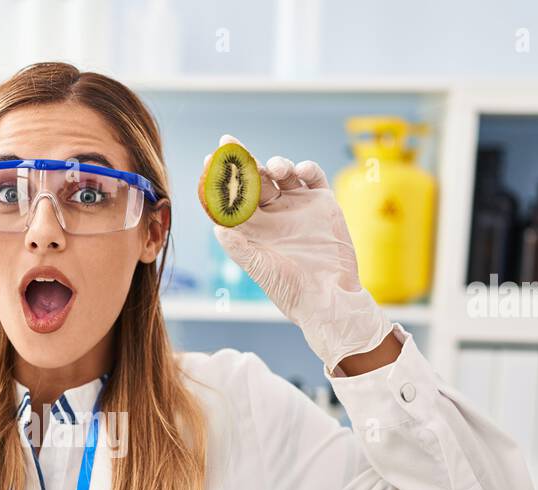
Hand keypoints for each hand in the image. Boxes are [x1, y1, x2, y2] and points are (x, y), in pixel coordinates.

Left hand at [207, 135, 393, 374]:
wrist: (328, 297)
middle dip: (242, 161)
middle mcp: (273, 214)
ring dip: (274, 164)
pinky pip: (313, 177)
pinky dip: (305, 168)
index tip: (209, 161)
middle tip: (230, 144)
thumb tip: (216, 226)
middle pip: (254, 180)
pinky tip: (297, 171)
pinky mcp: (322, 203)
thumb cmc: (290, 289)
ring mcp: (297, 206)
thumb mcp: (260, 268)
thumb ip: (239, 247)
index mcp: (253, 228)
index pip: (233, 197)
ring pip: (282, 174)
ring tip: (272, 168)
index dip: (221, 180)